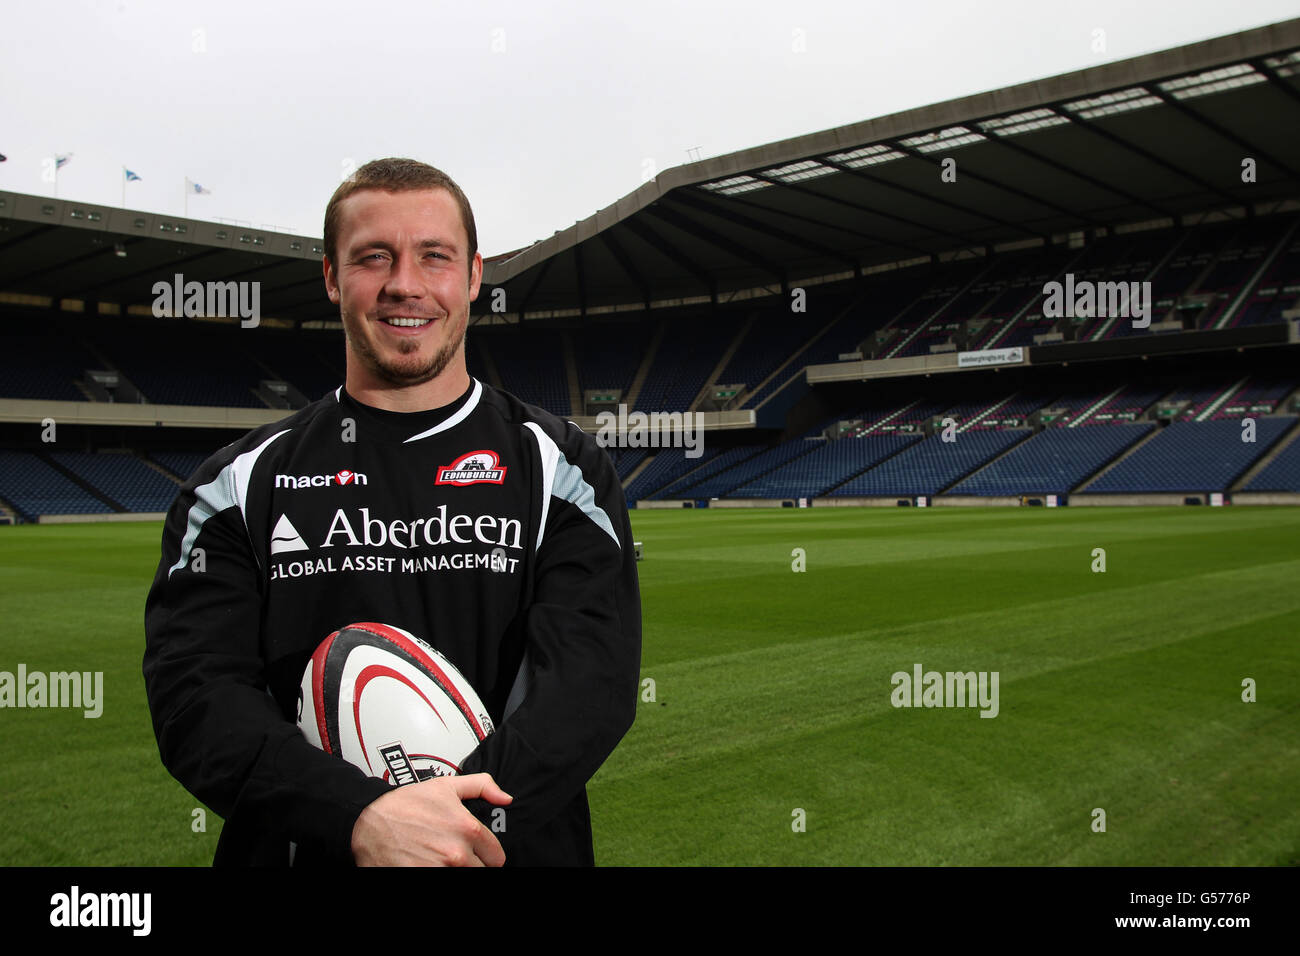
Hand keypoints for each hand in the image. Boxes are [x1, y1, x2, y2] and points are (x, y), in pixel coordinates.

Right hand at [351, 773, 512, 866]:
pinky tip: (428, 865)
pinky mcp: (422, 879)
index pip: (496, 856)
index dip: (488, 854)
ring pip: (463, 878)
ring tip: (440, 860)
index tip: (479, 852)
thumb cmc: (403, 803)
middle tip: (456, 856)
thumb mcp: (446, 786)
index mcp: (466, 829)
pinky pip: (441, 883)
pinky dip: (438, 875)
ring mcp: (438, 870)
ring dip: (455, 871)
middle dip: (472, 864)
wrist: (368, 820)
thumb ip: (482, 786)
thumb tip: (505, 798)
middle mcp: (456, 854)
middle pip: (481, 872)